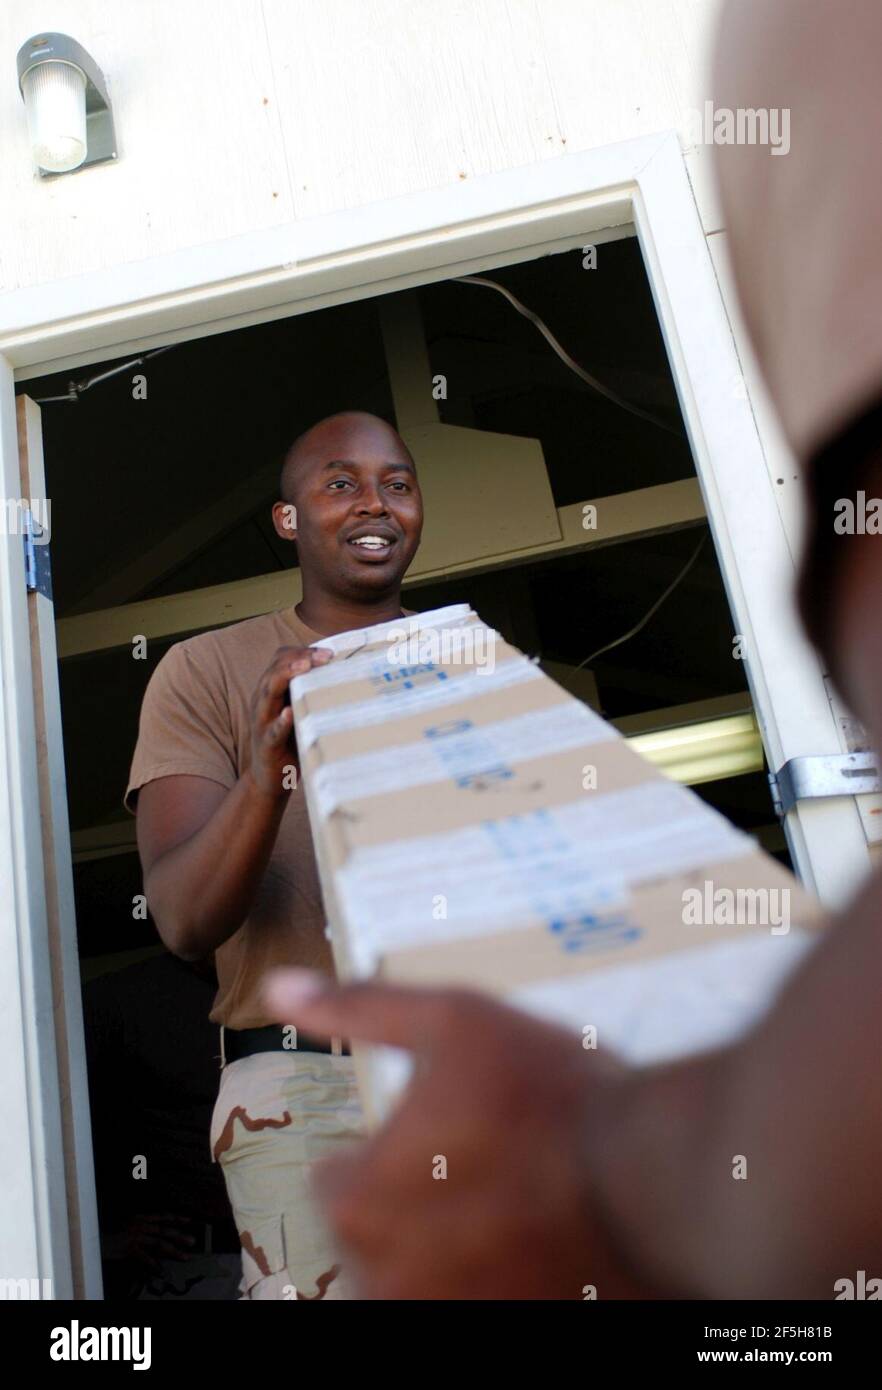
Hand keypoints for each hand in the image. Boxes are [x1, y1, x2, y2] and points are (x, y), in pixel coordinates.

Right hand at [106, 1213, 197, 1275]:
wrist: (95, 1239)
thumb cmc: (112, 1232)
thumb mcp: (129, 1224)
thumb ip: (144, 1226)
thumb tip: (159, 1231)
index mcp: (141, 1218)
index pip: (163, 1216)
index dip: (177, 1218)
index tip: (190, 1221)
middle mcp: (140, 1225)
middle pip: (164, 1230)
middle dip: (180, 1236)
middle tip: (193, 1241)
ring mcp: (135, 1237)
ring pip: (159, 1243)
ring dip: (173, 1250)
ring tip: (185, 1256)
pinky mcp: (129, 1249)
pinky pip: (144, 1257)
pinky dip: (154, 1264)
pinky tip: (162, 1270)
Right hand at [248, 645, 331, 799]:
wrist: (269, 779)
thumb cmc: (290, 741)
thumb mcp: (301, 712)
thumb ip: (314, 694)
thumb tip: (349, 676)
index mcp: (271, 691)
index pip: (281, 659)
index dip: (303, 651)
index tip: (330, 652)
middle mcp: (262, 702)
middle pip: (274, 670)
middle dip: (299, 658)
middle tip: (323, 656)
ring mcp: (262, 722)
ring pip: (268, 693)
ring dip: (285, 677)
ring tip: (304, 667)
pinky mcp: (266, 745)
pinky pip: (271, 731)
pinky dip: (280, 721)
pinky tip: (289, 713)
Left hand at [263, 970, 655, 1299]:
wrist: (658, 1179)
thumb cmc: (552, 1094)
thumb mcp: (453, 1021)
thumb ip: (359, 1008)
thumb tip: (279, 985)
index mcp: (357, 1198)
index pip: (339, 1177)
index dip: (394, 1147)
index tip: (452, 1132)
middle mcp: (384, 1278)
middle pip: (377, 1231)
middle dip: (418, 1202)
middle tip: (491, 1165)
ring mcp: (439, 1319)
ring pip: (419, 1274)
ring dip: (449, 1246)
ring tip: (515, 1205)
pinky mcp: (493, 1337)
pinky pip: (465, 1297)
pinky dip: (488, 1278)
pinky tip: (530, 1243)